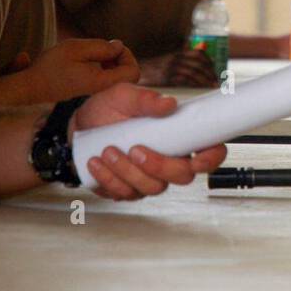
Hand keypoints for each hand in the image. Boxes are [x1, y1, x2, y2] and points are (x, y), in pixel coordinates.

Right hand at [16, 39, 139, 101]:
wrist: (30, 88)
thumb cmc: (51, 67)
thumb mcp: (76, 49)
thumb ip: (101, 47)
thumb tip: (119, 47)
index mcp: (102, 81)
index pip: (133, 73)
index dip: (128, 56)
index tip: (112, 47)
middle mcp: (101, 90)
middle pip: (126, 75)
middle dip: (120, 57)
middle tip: (105, 47)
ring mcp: (94, 91)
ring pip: (114, 76)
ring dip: (110, 61)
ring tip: (94, 51)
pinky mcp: (86, 90)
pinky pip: (103, 78)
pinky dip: (101, 66)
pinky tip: (86, 59)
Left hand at [69, 83, 227, 199]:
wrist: (80, 125)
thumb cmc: (108, 110)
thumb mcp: (124, 96)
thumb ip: (146, 98)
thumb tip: (168, 103)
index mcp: (178, 137)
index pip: (209, 152)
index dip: (211, 159)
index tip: (197, 158)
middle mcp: (168, 161)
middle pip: (182, 176)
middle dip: (160, 166)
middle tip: (135, 149)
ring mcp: (148, 178)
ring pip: (152, 188)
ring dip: (128, 171)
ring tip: (108, 150)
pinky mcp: (127, 189)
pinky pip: (124, 194)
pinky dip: (108, 178)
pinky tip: (96, 162)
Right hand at [139, 48, 218, 87]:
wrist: (135, 73)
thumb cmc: (153, 71)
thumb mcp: (167, 62)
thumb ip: (181, 63)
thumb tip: (198, 70)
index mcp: (177, 54)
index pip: (199, 54)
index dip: (210, 62)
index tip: (215, 72)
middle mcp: (175, 59)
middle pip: (198, 63)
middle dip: (210, 73)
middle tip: (216, 82)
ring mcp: (170, 68)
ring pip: (193, 72)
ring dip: (205, 80)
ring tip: (211, 86)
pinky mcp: (165, 78)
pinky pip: (184, 80)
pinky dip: (194, 84)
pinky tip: (199, 89)